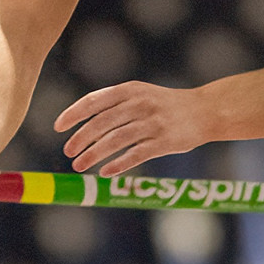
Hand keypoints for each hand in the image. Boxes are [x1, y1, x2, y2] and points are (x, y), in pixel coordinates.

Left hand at [54, 82, 208, 176]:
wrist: (205, 111)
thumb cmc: (166, 105)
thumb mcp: (141, 95)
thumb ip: (115, 106)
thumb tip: (83, 129)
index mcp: (131, 90)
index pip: (95, 100)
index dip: (74, 114)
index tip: (58, 127)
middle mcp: (140, 104)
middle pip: (102, 122)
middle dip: (81, 138)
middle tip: (68, 152)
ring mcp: (153, 123)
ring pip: (116, 140)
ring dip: (94, 154)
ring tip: (80, 165)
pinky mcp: (164, 141)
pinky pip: (136, 155)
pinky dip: (118, 164)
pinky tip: (105, 173)